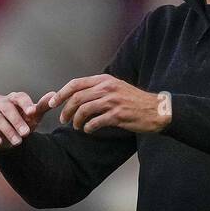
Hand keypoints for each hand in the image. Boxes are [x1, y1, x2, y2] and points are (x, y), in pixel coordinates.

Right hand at [0, 91, 55, 148]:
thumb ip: (42, 106)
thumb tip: (53, 95)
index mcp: (13, 98)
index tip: (32, 112)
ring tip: (18, 142)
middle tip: (26, 133)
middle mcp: (0, 102)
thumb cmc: (22, 122)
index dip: (26, 104)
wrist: (8, 136)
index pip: (19, 97)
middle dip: (17, 121)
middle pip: (7, 108)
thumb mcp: (33, 116)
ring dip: (8, 130)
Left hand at [51, 75, 170, 133]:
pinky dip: (89, 128)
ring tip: (76, 127)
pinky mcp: (118, 115)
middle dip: (66, 110)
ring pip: (84, 110)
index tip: (53, 103)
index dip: (61, 93)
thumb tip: (80, 96)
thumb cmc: (136, 101)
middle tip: (63, 119)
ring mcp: (112, 101)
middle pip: (77, 98)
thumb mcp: (117, 88)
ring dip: (76, 120)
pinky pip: (96, 122)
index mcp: (104, 80)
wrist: (156, 110)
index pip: (76, 83)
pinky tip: (89, 130)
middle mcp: (107, 88)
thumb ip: (99, 89)